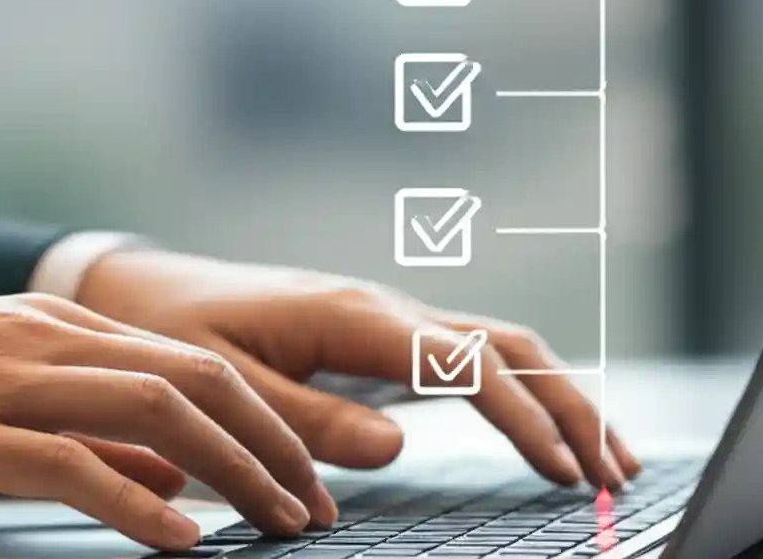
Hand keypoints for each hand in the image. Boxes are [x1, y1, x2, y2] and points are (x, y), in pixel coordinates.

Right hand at [0, 295, 337, 548]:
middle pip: (195, 380)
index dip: (265, 420)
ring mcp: (5, 382)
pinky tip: (178, 535)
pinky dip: (132, 498)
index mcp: (62, 327)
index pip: (194, 363)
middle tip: (314, 507)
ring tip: (277, 522)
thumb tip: (173, 473)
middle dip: (270, 445)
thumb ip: (92, 427)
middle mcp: (48, 341)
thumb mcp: (4, 387)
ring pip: (150, 412)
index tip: (305, 474)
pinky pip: (65, 462)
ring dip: (230, 470)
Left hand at [78, 250, 641, 489]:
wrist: (144, 289)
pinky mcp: (379, 335)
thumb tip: (394, 446)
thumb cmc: (178, 332)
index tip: (565, 472)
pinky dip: (519, 390)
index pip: (468, 362)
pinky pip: (469, 356)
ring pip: (500, 346)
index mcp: (354, 316)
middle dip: (571, 405)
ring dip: (558, 396)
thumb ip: (308, 417)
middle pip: (509, 345)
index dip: (525, 416)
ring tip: (608, 457)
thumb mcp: (228, 384)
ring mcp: (387, 318)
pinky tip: (541, 425)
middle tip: (618, 473)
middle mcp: (384, 308)